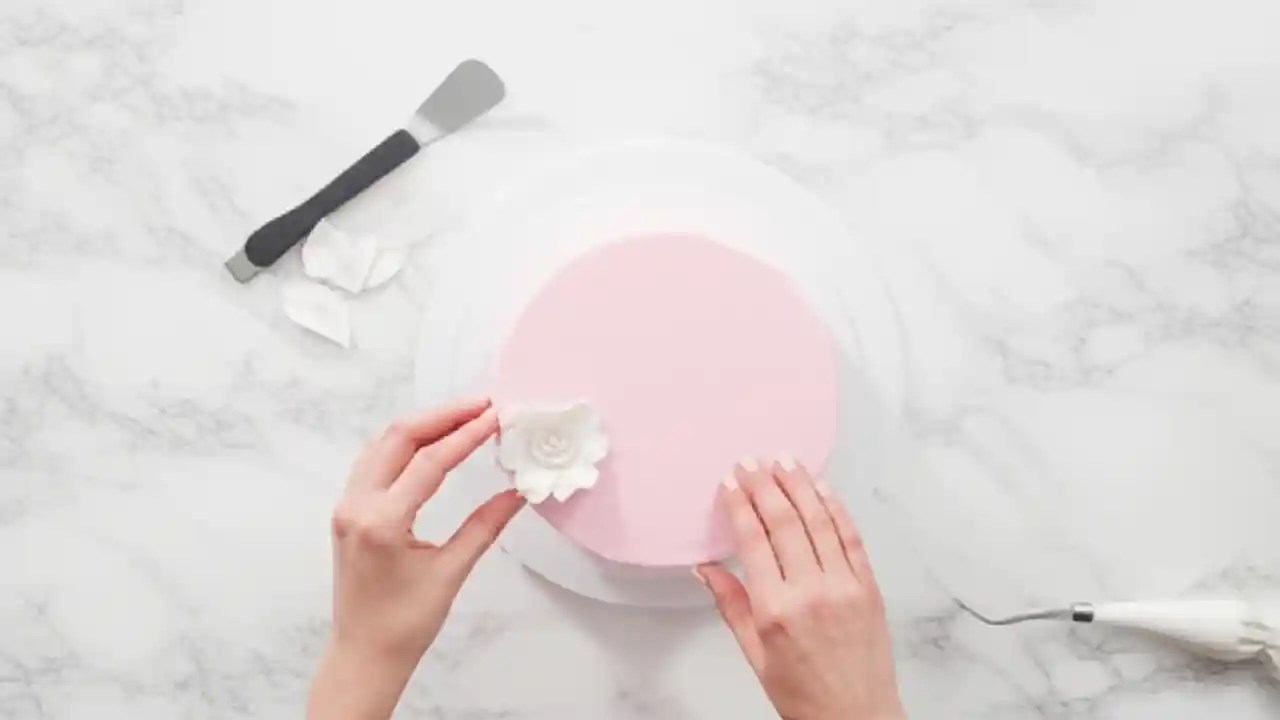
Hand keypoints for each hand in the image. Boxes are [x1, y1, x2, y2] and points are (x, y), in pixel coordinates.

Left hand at [307, 397, 524, 719]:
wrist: (364, 654)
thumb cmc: (404, 625)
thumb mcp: (451, 573)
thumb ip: (485, 525)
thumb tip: (518, 491)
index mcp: (381, 524)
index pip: (428, 462)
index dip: (466, 435)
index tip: (496, 416)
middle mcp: (356, 507)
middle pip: (399, 437)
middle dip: (444, 415)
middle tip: (484, 404)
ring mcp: (347, 506)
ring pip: (384, 443)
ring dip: (424, 424)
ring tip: (465, 413)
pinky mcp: (349, 510)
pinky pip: (375, 460)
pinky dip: (406, 442)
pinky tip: (433, 438)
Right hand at [696, 458, 904, 719]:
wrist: (857, 719)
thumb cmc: (804, 695)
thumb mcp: (755, 655)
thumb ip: (731, 605)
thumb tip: (705, 568)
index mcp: (775, 609)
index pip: (754, 540)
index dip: (740, 504)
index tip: (730, 482)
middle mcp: (811, 592)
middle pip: (785, 522)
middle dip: (765, 485)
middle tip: (751, 461)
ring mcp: (844, 587)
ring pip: (819, 522)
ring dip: (800, 485)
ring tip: (785, 460)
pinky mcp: (869, 588)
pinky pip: (850, 538)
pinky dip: (836, 509)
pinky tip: (823, 488)